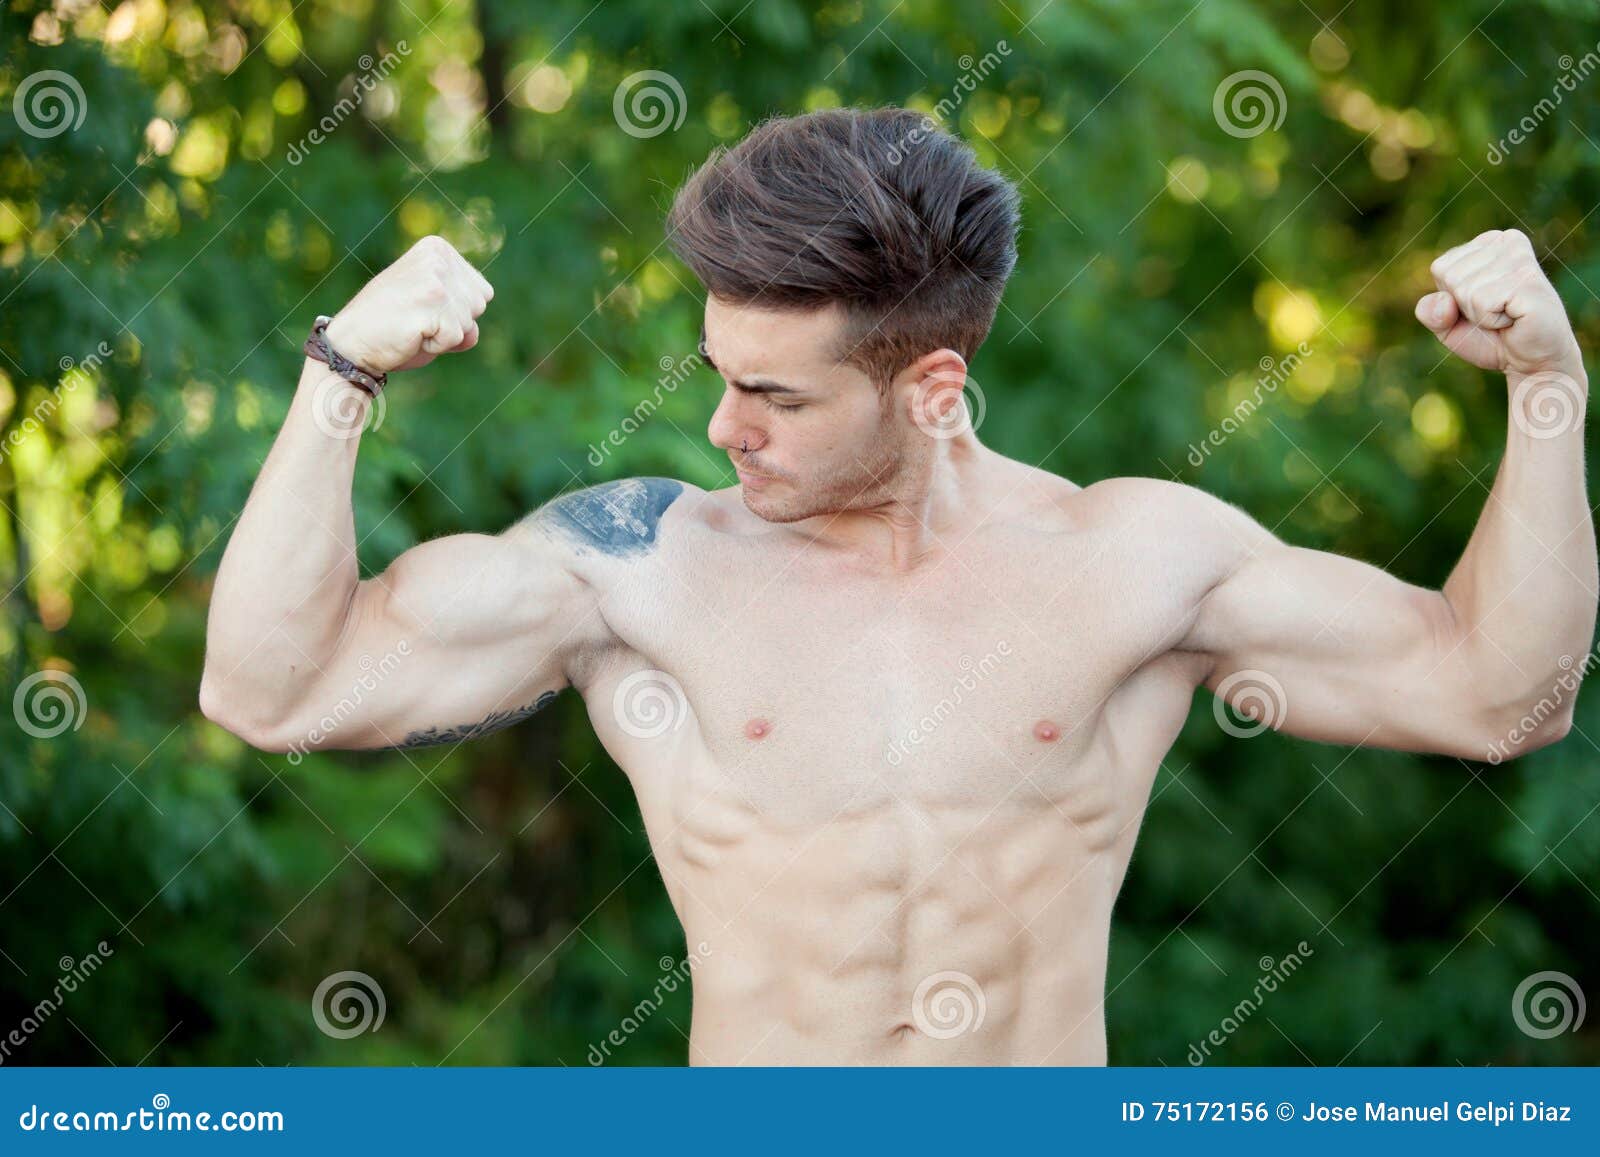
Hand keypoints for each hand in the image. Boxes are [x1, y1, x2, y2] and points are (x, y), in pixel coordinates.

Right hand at [324, 235, 493, 373]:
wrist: (351, 342)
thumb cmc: (394, 326)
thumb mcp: (435, 308)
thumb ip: (463, 308)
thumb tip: (473, 330)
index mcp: (438, 249)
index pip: (483, 292)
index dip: (458, 312)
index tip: (424, 307)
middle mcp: (437, 258)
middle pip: (480, 306)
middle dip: (454, 323)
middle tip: (418, 318)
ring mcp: (434, 279)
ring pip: (469, 323)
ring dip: (445, 336)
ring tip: (414, 326)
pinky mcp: (430, 303)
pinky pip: (456, 338)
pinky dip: (437, 345)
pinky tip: (411, 334)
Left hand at [1414, 228, 1582, 379]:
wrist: (1532, 361)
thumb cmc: (1492, 338)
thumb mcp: (1447, 326)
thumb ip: (1429, 311)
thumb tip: (1442, 301)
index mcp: (1488, 242)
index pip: (1440, 268)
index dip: (1453, 299)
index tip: (1482, 305)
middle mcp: (1506, 240)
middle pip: (1450, 277)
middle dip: (1466, 307)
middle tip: (1496, 313)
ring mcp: (1519, 257)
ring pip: (1464, 290)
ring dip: (1480, 315)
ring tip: (1507, 315)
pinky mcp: (1528, 278)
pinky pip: (1482, 303)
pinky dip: (1492, 321)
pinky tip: (1515, 318)